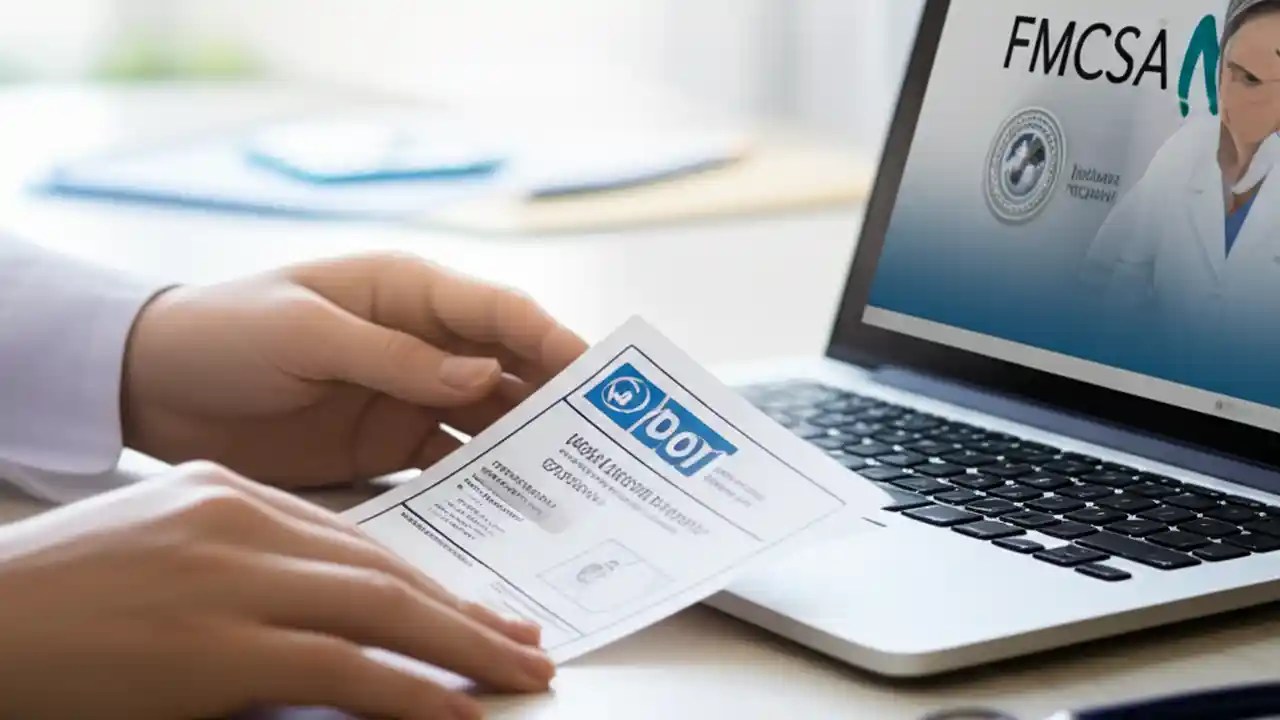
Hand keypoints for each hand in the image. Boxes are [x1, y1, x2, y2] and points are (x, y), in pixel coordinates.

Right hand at [0, 462, 553, 719]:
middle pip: (385, 568)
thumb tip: (323, 612)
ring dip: (464, 649)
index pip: (358, 540)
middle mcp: (242, 521)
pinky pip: (345, 667)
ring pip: (383, 610)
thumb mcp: (159, 549)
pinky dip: (413, 693)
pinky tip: (457, 714)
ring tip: (519, 675)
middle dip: (466, 614)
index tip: (478, 611)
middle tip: (527, 645)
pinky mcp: (218, 645)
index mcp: (229, 493)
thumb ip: (243, 564)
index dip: (428, 582)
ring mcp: (233, 580)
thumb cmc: (58, 599)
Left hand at [122, 253, 586, 487]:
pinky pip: (449, 461)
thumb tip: (485, 377)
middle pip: (508, 368)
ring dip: (528, 444)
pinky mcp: (386, 444)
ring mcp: (407, 394)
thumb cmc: (225, 333)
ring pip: (489, 418)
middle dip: (557, 399)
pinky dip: (481, 481)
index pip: (498, 312)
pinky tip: (512, 506)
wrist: (154, 386)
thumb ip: (395, 358)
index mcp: (407, 291)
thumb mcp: (306, 335)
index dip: (552, 339)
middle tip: (607, 440)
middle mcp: (421, 341)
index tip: (598, 375)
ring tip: (574, 481)